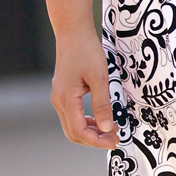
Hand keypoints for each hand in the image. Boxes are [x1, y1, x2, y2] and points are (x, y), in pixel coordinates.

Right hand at [51, 28, 117, 149]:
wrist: (73, 33)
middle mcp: (59, 101)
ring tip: (112, 130)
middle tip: (116, 139)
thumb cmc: (87, 52)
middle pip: (73, 132)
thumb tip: (107, 128)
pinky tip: (102, 119)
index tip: (115, 142)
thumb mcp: (100, 79)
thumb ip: (102, 104)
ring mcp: (60, 97)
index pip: (79, 131)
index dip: (96, 141)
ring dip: (91, 131)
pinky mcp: (64, 92)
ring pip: (72, 124)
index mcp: (66, 99)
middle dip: (94, 139)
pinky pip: (73, 114)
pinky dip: (87, 121)